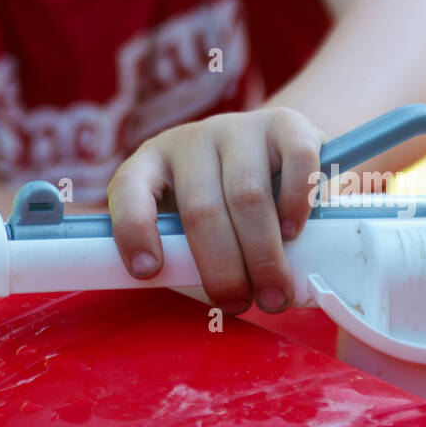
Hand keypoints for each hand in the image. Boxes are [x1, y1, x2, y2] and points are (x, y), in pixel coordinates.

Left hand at [107, 107, 326, 313]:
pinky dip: (296, 202)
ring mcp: (239, 127)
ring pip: (247, 193)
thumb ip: (188, 254)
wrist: (273, 154)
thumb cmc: (223, 206)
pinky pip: (296, 159)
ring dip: (262, 253)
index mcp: (152, 162)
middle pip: (201, 208)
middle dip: (221, 267)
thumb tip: (212, 300)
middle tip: (237, 303)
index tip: (148, 271)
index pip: (129, 188)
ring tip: (274, 293)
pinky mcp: (284, 123)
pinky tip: (294, 232)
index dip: (133, 229)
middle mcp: (192, 140)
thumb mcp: (190, 224)